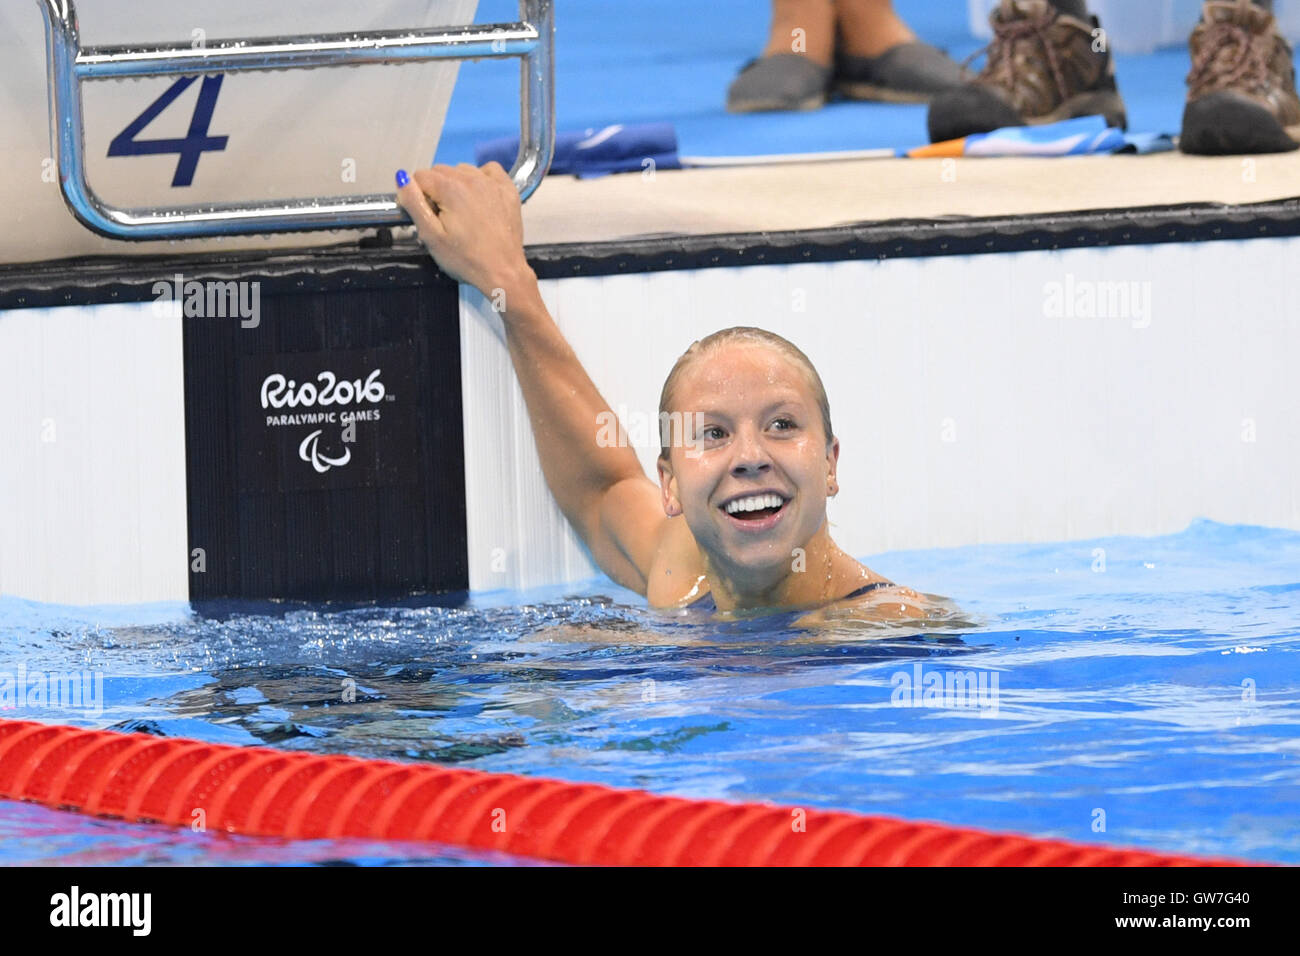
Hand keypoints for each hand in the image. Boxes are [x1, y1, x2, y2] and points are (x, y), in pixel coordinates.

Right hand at [395, 162, 534, 300]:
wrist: (503, 272)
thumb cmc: (465, 259)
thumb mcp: (431, 236)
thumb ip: (414, 203)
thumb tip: (402, 178)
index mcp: (450, 188)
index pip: (420, 176)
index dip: (417, 196)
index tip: (426, 215)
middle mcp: (472, 178)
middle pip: (440, 171)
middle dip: (436, 190)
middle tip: (444, 218)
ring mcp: (492, 182)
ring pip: (462, 170)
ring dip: (456, 185)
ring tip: (462, 212)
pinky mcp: (508, 189)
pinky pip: (488, 170)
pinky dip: (481, 178)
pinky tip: (480, 197)